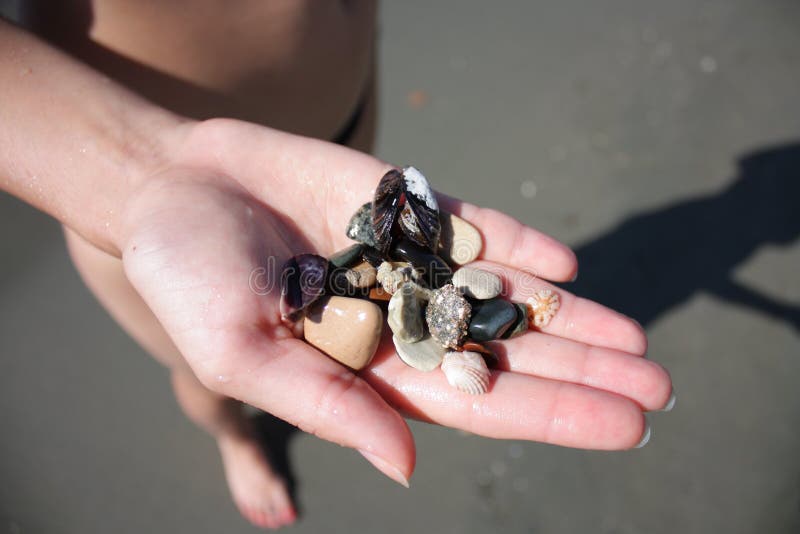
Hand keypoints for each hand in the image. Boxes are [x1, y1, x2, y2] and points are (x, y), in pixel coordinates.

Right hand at [120, 119, 671, 485]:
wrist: (174, 185)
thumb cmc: (189, 277)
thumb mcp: (241, 352)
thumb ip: (324, 404)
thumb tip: (405, 464)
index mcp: (365, 370)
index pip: (473, 403)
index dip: (549, 415)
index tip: (623, 426)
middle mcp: (401, 320)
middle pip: (506, 353)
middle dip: (580, 372)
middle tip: (658, 389)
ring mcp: (409, 261)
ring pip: (503, 293)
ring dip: (570, 316)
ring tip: (638, 339)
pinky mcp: (404, 207)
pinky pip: (472, 228)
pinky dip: (518, 245)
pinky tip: (566, 269)